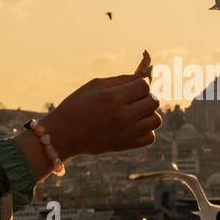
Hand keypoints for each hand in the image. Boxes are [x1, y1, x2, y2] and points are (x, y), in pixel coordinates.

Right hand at [46, 51, 161, 159]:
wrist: (63, 134)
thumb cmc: (77, 105)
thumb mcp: (95, 85)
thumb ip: (121, 79)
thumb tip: (145, 74)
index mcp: (112, 98)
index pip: (145, 85)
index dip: (139, 84)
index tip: (130, 87)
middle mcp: (122, 116)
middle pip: (154, 101)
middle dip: (147, 96)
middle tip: (134, 99)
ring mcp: (125, 133)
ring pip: (156, 120)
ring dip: (148, 113)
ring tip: (135, 112)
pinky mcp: (125, 146)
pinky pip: (150, 137)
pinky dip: (146, 131)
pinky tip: (134, 126)